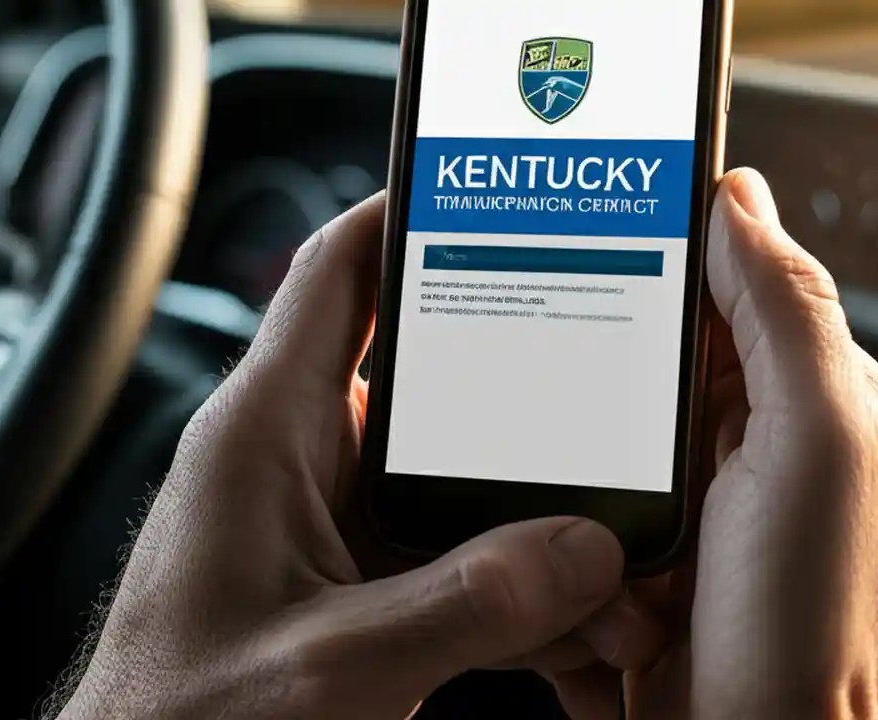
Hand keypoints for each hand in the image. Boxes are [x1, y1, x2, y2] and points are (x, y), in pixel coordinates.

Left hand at [55, 194, 662, 719]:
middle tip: (614, 397)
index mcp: (263, 434)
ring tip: (614, 548)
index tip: (493, 192)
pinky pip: (454, 559)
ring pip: (459, 484)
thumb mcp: (327, 667)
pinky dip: (517, 585)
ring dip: (537, 517)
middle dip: (530, 400)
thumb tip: (582, 552)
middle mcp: (300, 465)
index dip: (408, 216)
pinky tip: (575, 621)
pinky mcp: (355, 589)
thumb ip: (460, 609)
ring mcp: (331, 530)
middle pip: (433, 383)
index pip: (334, 279)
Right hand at [555, 169, 877, 718]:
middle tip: (560, 402)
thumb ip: (788, 316)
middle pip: (642, 369)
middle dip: (597, 387)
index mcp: (809, 402)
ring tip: (601, 539)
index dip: (658, 258)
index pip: (726, 289)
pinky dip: (562, 547)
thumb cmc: (823, 635)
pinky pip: (578, 529)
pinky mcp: (650, 579)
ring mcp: (701, 521)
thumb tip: (741, 200)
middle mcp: (757, 454)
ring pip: (597, 451)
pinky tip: (579, 578)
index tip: (586, 236)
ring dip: (575, 483)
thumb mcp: (819, 445)